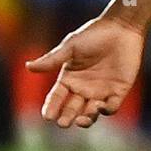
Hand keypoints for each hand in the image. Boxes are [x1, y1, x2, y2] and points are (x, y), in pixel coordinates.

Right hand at [25, 16, 144, 128]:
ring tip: (81, 119)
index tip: (47, 116)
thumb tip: (28, 66)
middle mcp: (83, 88)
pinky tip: (100, 106)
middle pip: (72, 109)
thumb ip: (52, 59)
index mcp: (69, 78)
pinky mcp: (118, 91)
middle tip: (63, 123)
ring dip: (86, 119)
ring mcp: (101, 91)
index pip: (57, 97)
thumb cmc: (94, 34)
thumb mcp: (71, 46)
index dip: (51, 107)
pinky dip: (105, 110)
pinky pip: (111, 107)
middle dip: (67, 117)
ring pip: (90, 113)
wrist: (121, 27)